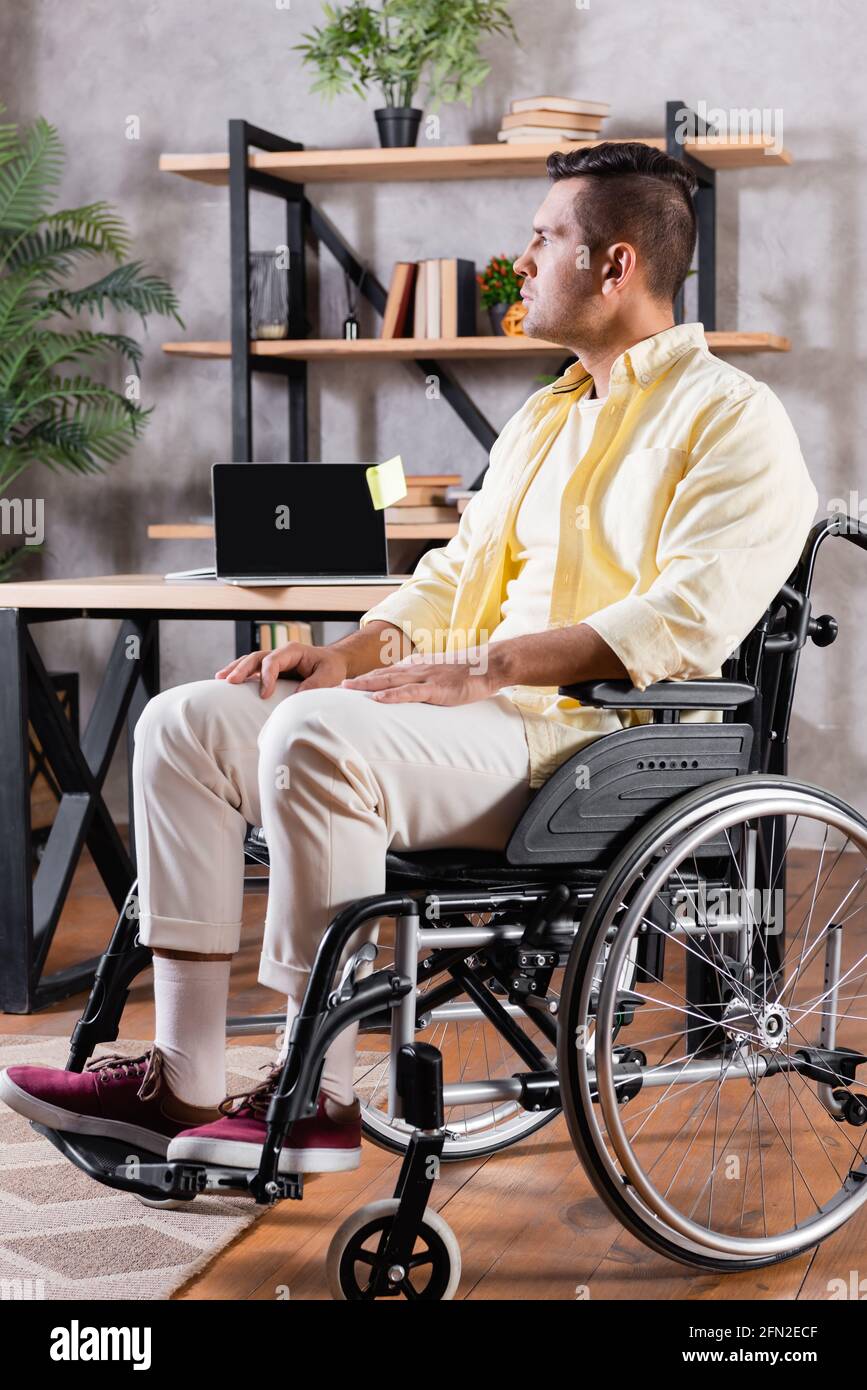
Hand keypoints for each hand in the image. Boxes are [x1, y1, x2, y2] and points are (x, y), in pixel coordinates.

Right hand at [216, 642, 348, 698]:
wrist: (332, 663)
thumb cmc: (331, 667)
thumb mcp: (329, 675)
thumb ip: (314, 684)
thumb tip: (296, 696)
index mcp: (293, 651)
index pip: (273, 660)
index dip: (267, 676)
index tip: (264, 694)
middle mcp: (280, 654)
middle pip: (256, 657)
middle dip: (242, 669)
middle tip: (230, 681)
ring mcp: (274, 661)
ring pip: (250, 661)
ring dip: (236, 669)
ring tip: (221, 679)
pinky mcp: (271, 671)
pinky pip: (252, 670)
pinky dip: (241, 674)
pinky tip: (228, 681)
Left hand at [340, 648, 500, 705]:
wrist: (489, 664)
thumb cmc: (467, 672)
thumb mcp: (440, 675)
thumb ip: (423, 682)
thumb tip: (410, 691)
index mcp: (416, 666)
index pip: (385, 673)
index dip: (364, 679)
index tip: (344, 686)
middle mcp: (416, 669)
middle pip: (380, 675)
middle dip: (357, 681)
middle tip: (334, 687)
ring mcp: (425, 677)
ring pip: (390, 681)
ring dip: (367, 685)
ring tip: (347, 689)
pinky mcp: (436, 688)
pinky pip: (410, 692)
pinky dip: (392, 695)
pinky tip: (378, 699)